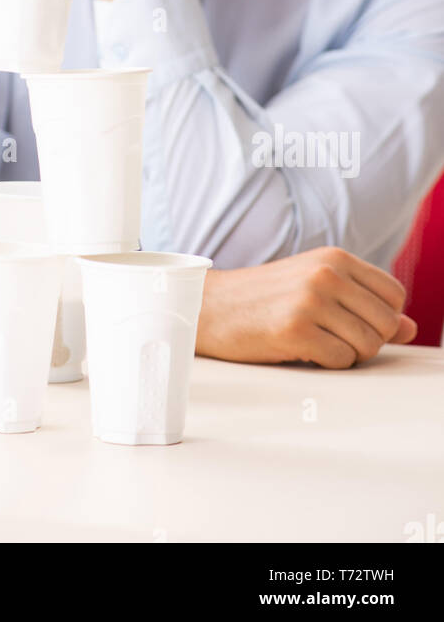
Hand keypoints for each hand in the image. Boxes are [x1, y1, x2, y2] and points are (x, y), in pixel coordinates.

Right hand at [195, 247, 417, 367]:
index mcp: (334, 258)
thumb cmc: (265, 298)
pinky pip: (342, 361)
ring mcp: (311, 301)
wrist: (211, 306)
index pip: (394, 294)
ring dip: (347, 354)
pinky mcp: (295, 330)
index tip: (352, 321)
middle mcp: (326, 274)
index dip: (381, 317)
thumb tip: (410, 327)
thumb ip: (364, 303)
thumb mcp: (316, 287)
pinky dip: (328, 363)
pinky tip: (302, 350)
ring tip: (316, 342)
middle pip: (385, 323)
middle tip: (332, 336)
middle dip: (366, 339)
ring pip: (367, 346)